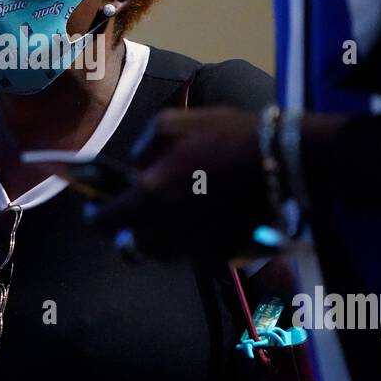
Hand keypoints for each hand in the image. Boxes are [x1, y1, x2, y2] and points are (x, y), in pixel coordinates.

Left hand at [85, 105, 280, 261]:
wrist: (285, 161)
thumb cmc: (228, 135)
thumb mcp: (173, 123)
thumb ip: (143, 147)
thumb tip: (135, 168)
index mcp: (150, 195)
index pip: (105, 223)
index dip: (96, 216)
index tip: (97, 209)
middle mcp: (167, 230)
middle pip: (132, 246)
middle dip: (130, 230)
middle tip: (141, 212)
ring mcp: (196, 248)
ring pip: (162, 255)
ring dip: (159, 239)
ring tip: (175, 214)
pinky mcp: (221, 258)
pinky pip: (193, 257)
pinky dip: (191, 243)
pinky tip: (205, 219)